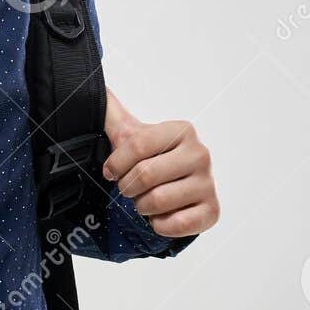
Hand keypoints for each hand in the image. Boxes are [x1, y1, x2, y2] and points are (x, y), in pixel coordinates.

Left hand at [102, 87, 219, 238]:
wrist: (179, 193)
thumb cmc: (153, 161)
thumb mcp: (132, 134)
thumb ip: (113, 113)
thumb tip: (97, 85)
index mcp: (182, 131)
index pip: (135, 144)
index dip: (116, 163)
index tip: (112, 171)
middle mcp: (200, 154)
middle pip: (145, 175)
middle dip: (128, 186)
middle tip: (131, 188)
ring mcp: (208, 183)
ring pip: (157, 201)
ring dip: (142, 206)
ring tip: (147, 200)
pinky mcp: (212, 211)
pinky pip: (175, 224)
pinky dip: (159, 224)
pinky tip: (161, 216)